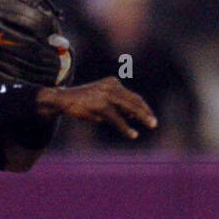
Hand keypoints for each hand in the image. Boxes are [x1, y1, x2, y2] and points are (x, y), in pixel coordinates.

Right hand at [41, 77, 156, 139]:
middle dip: (145, 112)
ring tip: (151, 125)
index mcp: (112, 83)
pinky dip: (125, 127)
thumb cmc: (83, 102)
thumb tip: (134, 114)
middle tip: (154, 123)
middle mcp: (111, 86)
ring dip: (142, 117)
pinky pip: (116, 118)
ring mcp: (106, 95)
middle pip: (134, 100)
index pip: (132, 96)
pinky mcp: (100, 106)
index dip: (143, 107)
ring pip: (129, 107)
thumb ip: (117, 106)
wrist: (63, 99)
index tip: (150, 116)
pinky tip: (133, 134)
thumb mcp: (102, 101)